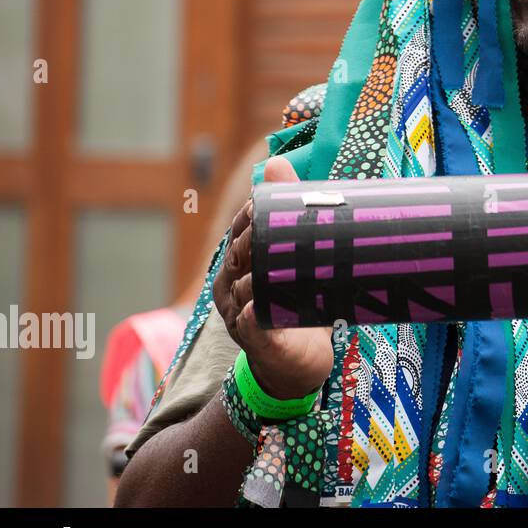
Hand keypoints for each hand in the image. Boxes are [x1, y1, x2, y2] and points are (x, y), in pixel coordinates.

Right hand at [213, 155, 333, 399]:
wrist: (296, 366)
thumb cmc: (294, 306)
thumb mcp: (293, 259)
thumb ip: (287, 214)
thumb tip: (276, 161)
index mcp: (238, 265)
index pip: (240, 229)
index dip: (252, 213)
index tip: (269, 198)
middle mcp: (232, 288)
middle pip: (241, 254)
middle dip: (256, 238)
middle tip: (280, 224)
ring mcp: (240, 316)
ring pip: (244, 287)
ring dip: (259, 274)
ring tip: (278, 261)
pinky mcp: (258, 342)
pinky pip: (251, 325)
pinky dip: (253, 315)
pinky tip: (255, 306)